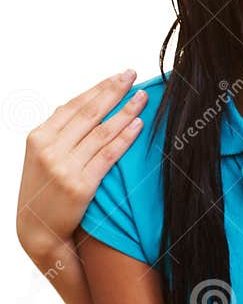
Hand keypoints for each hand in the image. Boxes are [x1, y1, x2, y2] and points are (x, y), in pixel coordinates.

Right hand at [16, 70, 146, 259]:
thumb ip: (60, 130)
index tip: (119, 75)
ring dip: (126, 112)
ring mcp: (64, 168)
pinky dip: (125, 138)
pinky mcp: (81, 186)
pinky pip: (109, 155)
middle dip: (114, 91)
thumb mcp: (40, 155)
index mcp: (38, 137)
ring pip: (102, 132)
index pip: (74, 105)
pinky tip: (138, 124)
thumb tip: (87, 99)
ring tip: (143, 97)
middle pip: (89, 114)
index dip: (99, 88)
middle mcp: (49, 150)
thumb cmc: (44, 186)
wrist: (37, 228)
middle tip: (134, 75)